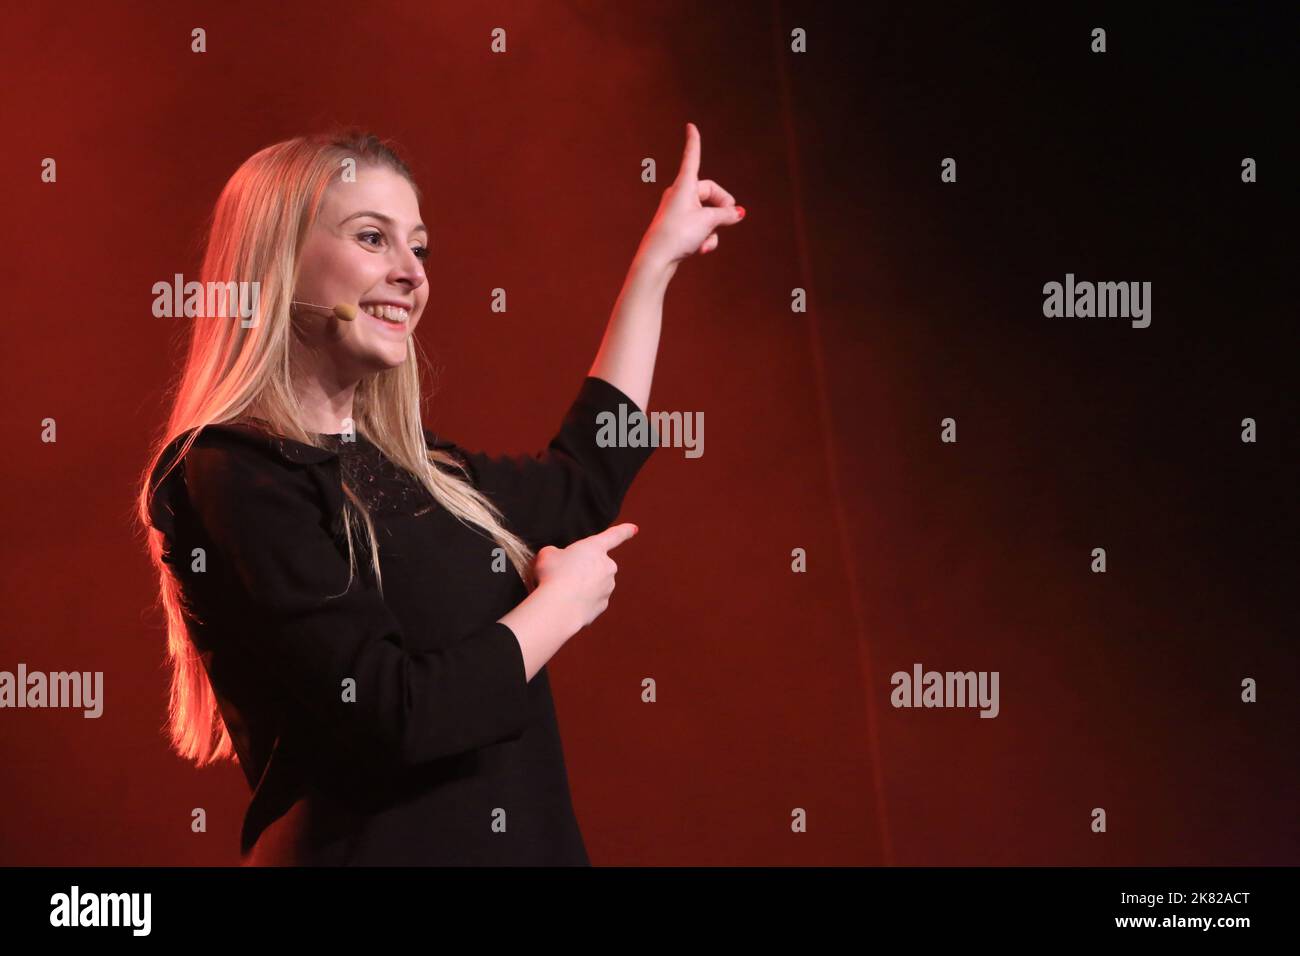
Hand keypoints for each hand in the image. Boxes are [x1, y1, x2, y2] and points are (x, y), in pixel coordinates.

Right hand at [533, 523, 639, 630]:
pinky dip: (580, 602)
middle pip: (596, 565)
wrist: (559, 607)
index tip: (634, 528)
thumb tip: (557, 560)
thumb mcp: (547, 554)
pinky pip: (590, 601)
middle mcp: (607, 566)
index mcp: (596, 548)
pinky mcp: (602, 606)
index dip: (624, 531)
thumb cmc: (553, 575)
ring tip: (561, 590)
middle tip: (563, 575)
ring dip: (581, 586)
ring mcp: (607, 588)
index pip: (614, 536)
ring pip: (594, 585)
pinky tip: (566, 603)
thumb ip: (556, 553)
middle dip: (583, 569)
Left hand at [636, 122, 744, 267]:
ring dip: (714, 229)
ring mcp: (679, 211)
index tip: (690, 126)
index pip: (692, 157)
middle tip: (731, 220)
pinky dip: (705, 238)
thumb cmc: (678, 235)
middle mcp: (680, 194)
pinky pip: (699, 227)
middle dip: (722, 208)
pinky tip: (701, 250)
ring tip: (707, 242)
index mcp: (684, 185)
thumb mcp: (708, 222)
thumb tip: (738, 213)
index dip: (694, 142)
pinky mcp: (678, 227)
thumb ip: (726, 214)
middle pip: (710, 193)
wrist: (656, 259)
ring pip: (707, 214)